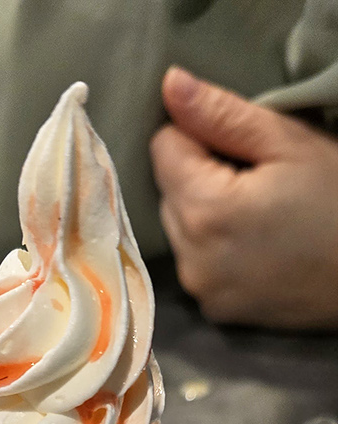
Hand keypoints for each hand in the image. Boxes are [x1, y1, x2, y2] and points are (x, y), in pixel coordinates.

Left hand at [150, 67, 337, 328]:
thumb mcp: (288, 144)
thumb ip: (221, 115)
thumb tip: (170, 84)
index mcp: (203, 210)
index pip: (164, 148)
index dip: (201, 136)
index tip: (242, 146)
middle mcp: (190, 258)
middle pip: (168, 192)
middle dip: (201, 177)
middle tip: (259, 180)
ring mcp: (201, 290)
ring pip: (180, 230)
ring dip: (206, 214)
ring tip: (260, 214)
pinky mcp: (215, 311)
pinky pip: (197, 263)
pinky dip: (215, 249)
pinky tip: (257, 245)